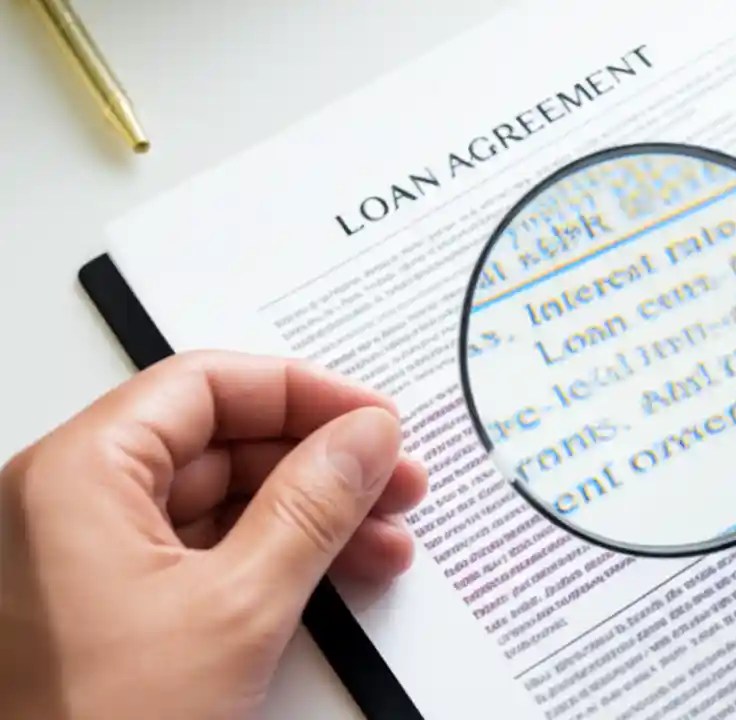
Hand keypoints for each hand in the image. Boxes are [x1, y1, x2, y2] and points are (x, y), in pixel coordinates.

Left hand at [0, 351, 427, 719]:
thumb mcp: (237, 608)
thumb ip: (312, 507)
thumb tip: (363, 439)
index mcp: (78, 476)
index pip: (205, 386)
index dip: (302, 392)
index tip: (372, 419)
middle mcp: (71, 504)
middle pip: (216, 441)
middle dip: (318, 462)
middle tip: (392, 481)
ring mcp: (87, 557)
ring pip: (217, 501)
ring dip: (309, 515)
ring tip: (382, 540)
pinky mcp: (110, 606)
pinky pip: (203, 553)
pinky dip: (273, 558)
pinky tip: (332, 574)